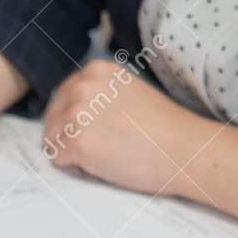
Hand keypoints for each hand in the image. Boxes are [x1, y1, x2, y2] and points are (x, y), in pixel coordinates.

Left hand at [41, 60, 211, 195]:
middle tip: (105, 144)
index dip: (75, 119)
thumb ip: (97, 94)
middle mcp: (82, 86)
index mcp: (95, 70)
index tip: (100, 128)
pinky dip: (75, 167)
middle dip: (69, 136)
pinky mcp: (76, 141)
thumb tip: (69, 109)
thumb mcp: (126, 92)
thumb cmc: (163, 127)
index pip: (62, 97)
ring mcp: (77, 113)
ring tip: (106, 153)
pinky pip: (58, 159)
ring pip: (51, 139)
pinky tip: (103, 163)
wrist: (186, 149)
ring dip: (71, 152)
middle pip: (52, 118)